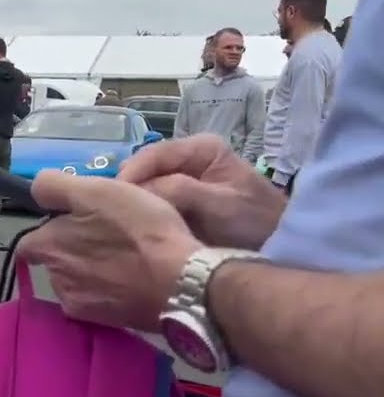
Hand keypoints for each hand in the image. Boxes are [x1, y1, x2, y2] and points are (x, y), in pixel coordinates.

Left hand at [17, 171, 202, 331]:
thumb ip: (54, 187)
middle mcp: (53, 280)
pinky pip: (98, 300)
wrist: (181, 282)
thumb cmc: (138, 230)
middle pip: (55, 260)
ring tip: (124, 257)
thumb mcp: (96, 190)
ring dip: (91, 269)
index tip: (77, 220)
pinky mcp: (102, 322)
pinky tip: (131, 279)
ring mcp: (77, 305)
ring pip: (76, 280)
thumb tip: (34, 189)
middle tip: (109, 235)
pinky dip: (108, 290)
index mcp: (46, 247)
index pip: (29, 240)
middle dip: (73, 249)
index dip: (51, 227)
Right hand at [117, 134, 285, 250]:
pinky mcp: (185, 201)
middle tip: (114, 216)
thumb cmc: (255, 223)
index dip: (130, 175)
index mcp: (202, 148)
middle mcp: (191, 158)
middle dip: (131, 190)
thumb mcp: (218, 204)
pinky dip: (147, 214)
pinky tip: (138, 228)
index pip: (153, 153)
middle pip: (147, 169)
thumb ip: (178, 191)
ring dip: (137, 205)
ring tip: (122, 224)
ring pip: (149, 187)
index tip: (112, 201)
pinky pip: (157, 203)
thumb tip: (137, 193)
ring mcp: (188, 180)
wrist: (283, 248)